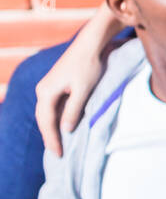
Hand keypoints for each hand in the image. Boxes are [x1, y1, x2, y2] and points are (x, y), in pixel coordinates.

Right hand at [35, 39, 108, 157]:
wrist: (89, 44)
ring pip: (47, 113)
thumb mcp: (83, 91)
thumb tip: (65, 130)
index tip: (58, 154)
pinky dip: (55, 118)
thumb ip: (73, 111)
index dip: (52, 140)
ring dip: (51, 128)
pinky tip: (62, 126)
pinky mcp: (55, 84)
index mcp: (46, 93)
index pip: (47, 123)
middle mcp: (42, 90)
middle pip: (43, 119)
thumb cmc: (88, 66)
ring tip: (58, 144)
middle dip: (49, 137)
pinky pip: (52, 106)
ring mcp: (47, 86)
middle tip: (57, 154)